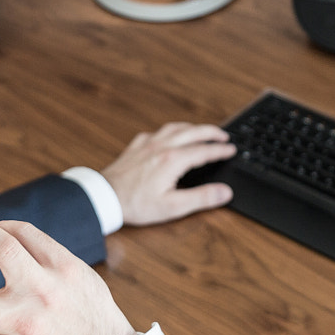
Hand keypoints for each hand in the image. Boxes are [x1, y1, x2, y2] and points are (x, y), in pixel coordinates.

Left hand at [102, 122, 236, 225]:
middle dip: (211, 132)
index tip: (231, 150)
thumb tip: (224, 192)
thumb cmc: (135, 204)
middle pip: (193, 132)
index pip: (204, 151)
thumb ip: (201, 198)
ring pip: (175, 127)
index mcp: (173, 160)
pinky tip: (170, 135)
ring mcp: (147, 144)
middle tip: (223, 135)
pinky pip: (158, 131)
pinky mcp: (136, 146)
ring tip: (202, 130)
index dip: (220, 150)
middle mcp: (162, 146)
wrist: (103, 197)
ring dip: (192, 127)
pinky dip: (171, 130)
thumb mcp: (173, 207)